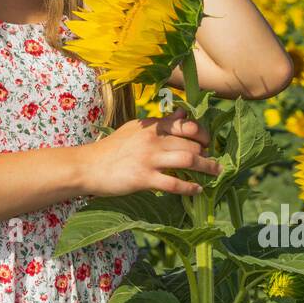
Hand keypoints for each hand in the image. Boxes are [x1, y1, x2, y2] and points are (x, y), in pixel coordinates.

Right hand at [77, 107, 216, 198]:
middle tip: (212, 161)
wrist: (88, 166)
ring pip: (188, 160)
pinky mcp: (144, 178)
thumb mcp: (136, 128)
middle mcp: (153, 139)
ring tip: (215, 173)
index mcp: (151, 126)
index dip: (202, 133)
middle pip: (191, 143)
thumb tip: (183, 112)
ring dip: (207, 167)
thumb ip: (160, 122)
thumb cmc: (112, 148)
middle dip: (206, 153)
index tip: (208, 141)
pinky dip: (190, 187)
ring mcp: (149, 159)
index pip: (185, 124)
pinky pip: (174, 183)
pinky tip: (198, 190)